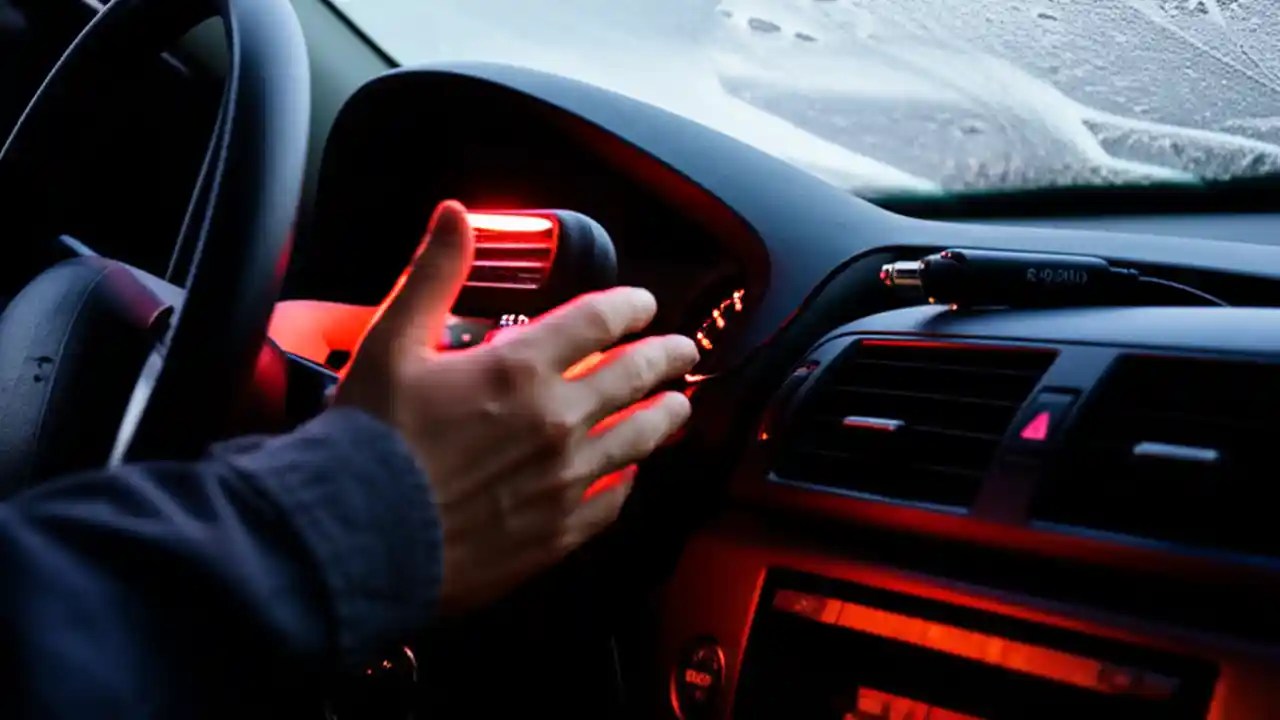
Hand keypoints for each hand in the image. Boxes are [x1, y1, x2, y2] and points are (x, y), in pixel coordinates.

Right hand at [336, 200, 698, 613]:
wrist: (356, 539)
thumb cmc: (370, 441)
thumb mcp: (391, 340)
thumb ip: (434, 273)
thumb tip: (455, 215)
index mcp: (520, 367)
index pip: (599, 320)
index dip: (628, 306)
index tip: (641, 305)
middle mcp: (557, 419)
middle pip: (635, 376)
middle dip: (665, 356)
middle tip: (681, 351)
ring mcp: (565, 479)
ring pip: (640, 438)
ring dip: (664, 415)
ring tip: (677, 407)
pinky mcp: (559, 530)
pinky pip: (613, 499)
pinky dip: (627, 479)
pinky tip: (628, 473)